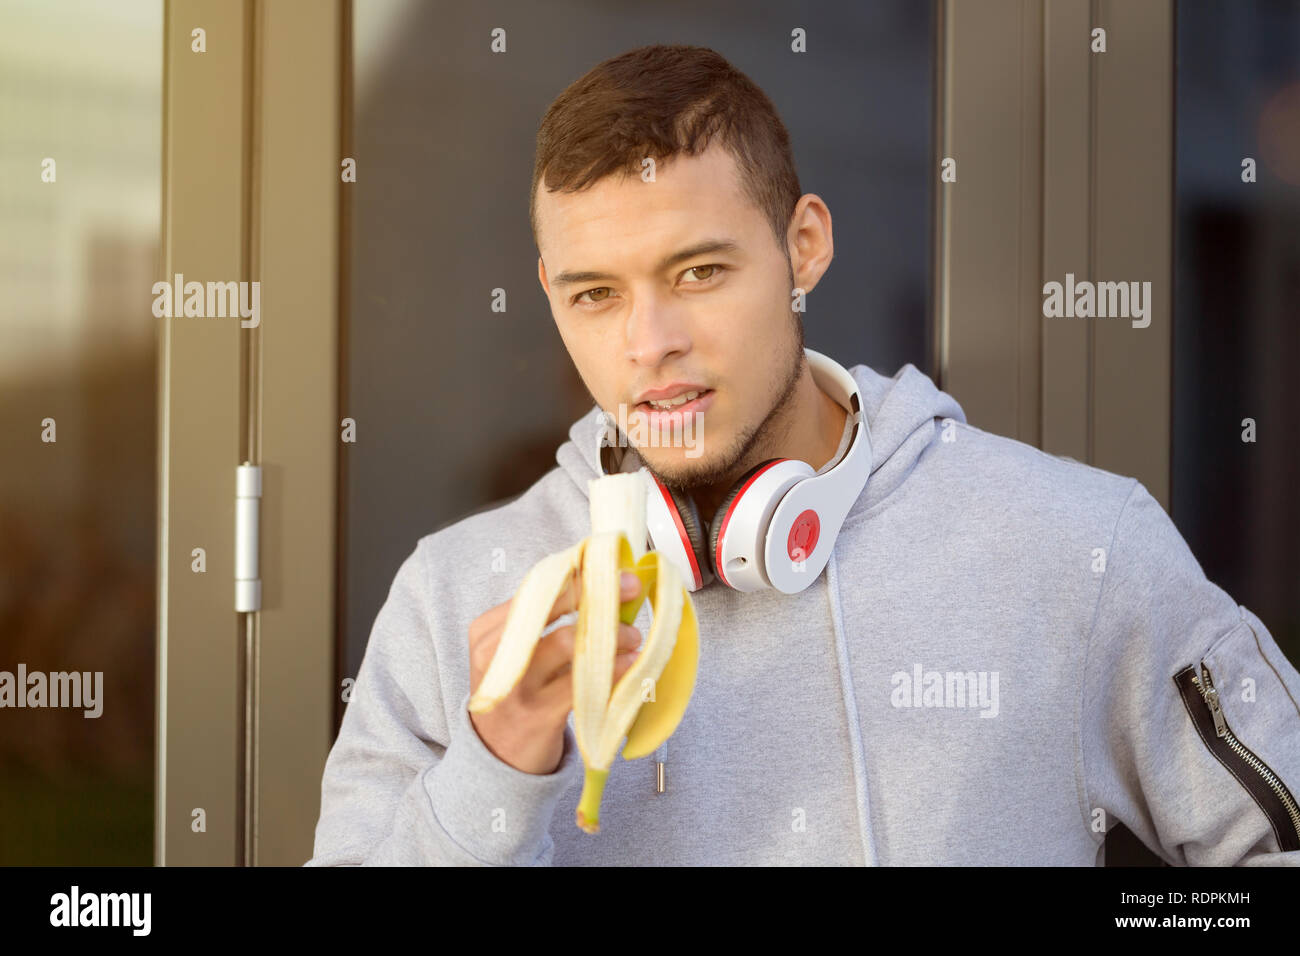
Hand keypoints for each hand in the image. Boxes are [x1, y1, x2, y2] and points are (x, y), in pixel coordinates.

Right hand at [468, 569, 642, 773]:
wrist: (497, 755)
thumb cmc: (518, 690)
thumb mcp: (517, 652)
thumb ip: (548, 621)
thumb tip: (606, 585)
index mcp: (489, 629)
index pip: (536, 589)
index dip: (577, 573)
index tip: (611, 565)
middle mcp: (498, 654)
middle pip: (550, 611)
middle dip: (596, 594)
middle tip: (630, 587)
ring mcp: (517, 686)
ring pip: (568, 644)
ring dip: (610, 635)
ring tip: (633, 635)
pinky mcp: (539, 715)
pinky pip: (583, 684)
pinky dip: (614, 670)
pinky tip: (631, 663)